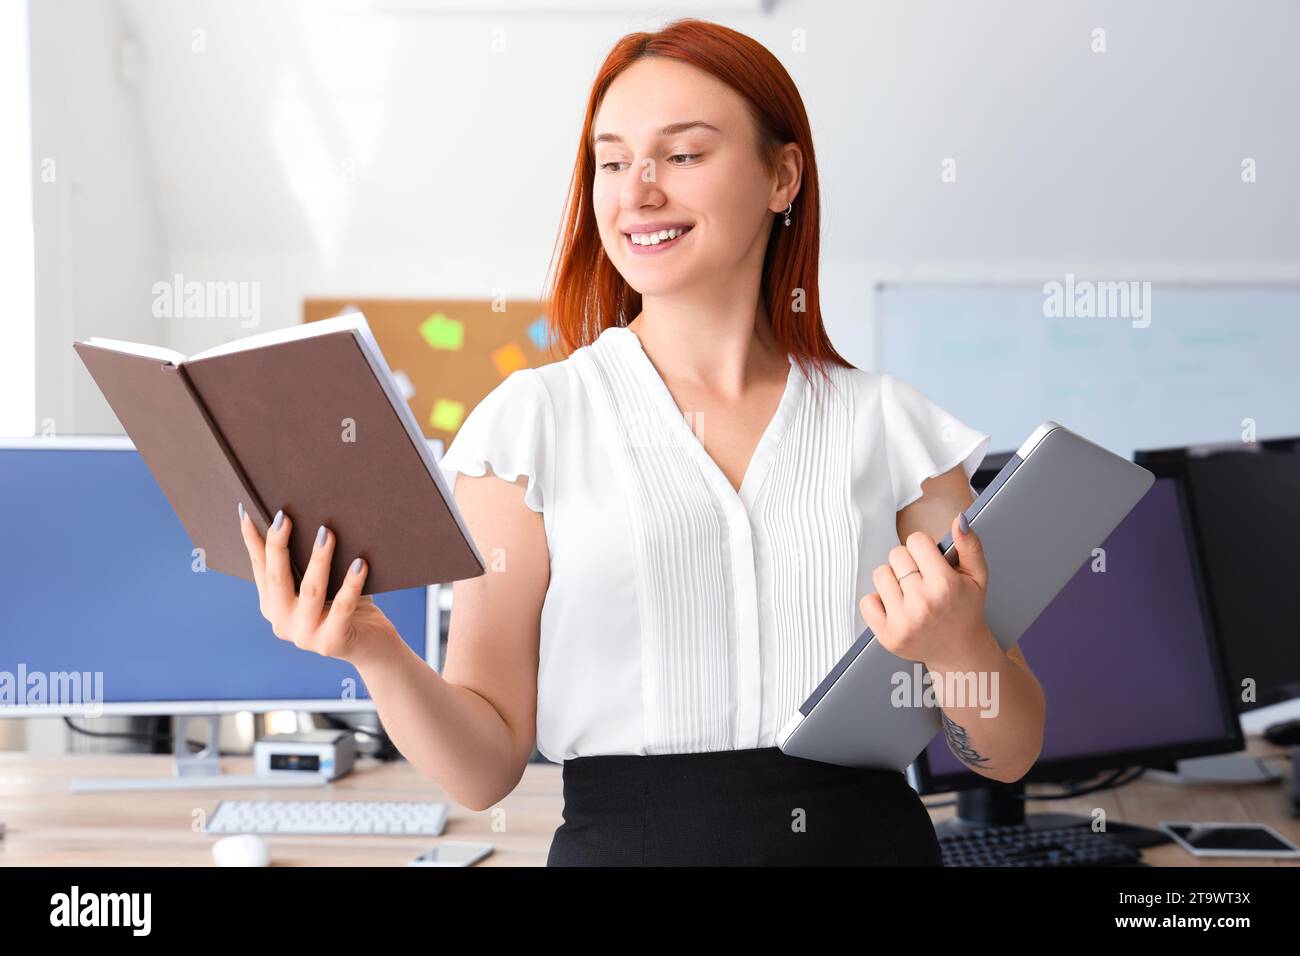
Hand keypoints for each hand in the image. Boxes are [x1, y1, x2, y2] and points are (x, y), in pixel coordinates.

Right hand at [238, 503, 394, 662]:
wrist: (374, 648)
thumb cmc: (349, 609)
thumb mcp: (323, 586)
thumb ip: (307, 566)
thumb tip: (310, 518)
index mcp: (273, 607)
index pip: (261, 568)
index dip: (253, 541)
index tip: (247, 512)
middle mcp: (283, 623)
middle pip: (277, 578)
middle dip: (278, 545)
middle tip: (284, 516)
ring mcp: (305, 636)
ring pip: (310, 590)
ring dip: (318, 559)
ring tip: (327, 532)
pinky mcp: (332, 642)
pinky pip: (343, 607)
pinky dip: (351, 584)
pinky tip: (360, 563)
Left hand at [858, 513, 991, 667]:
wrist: (959, 652)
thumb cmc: (966, 609)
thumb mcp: (977, 576)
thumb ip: (969, 545)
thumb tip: (958, 520)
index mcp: (945, 584)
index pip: (915, 540)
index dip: (923, 548)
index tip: (930, 562)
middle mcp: (922, 603)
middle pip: (896, 554)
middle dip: (908, 563)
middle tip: (921, 580)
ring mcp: (903, 621)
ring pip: (880, 574)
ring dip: (892, 580)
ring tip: (909, 593)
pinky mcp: (887, 635)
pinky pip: (866, 601)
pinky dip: (878, 602)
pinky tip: (896, 607)